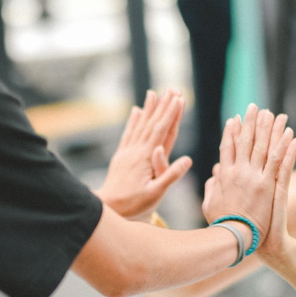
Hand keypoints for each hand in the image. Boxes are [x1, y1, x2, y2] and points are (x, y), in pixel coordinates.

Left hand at [96, 89, 190, 219]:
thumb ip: (170, 175)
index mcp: (147, 158)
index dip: (172, 115)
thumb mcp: (155, 194)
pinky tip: (136, 110)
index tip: (179, 99)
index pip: (163, 131)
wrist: (107, 208)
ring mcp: (127, 152)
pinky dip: (134, 121)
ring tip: (154, 92)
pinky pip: (128, 134)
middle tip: (172, 88)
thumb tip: (187, 159)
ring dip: (149, 108)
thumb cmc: (133, 205)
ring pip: (140, 125)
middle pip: (152, 123)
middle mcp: (137, 151)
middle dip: (163, 106)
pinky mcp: (121, 156)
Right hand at [202, 104, 295, 243]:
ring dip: (270, 128)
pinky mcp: (268, 185)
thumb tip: (214, 174)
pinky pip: (278, 161)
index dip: (231, 132)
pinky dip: (285, 146)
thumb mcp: (209, 204)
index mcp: (223, 175)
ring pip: (263, 147)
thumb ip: (211, 187)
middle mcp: (238, 172)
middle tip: (256, 107)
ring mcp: (254, 177)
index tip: (234, 119)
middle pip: (246, 141)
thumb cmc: (221, 224)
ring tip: (276, 114)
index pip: (227, 147)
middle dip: (251, 122)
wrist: (235, 237)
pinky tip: (291, 135)